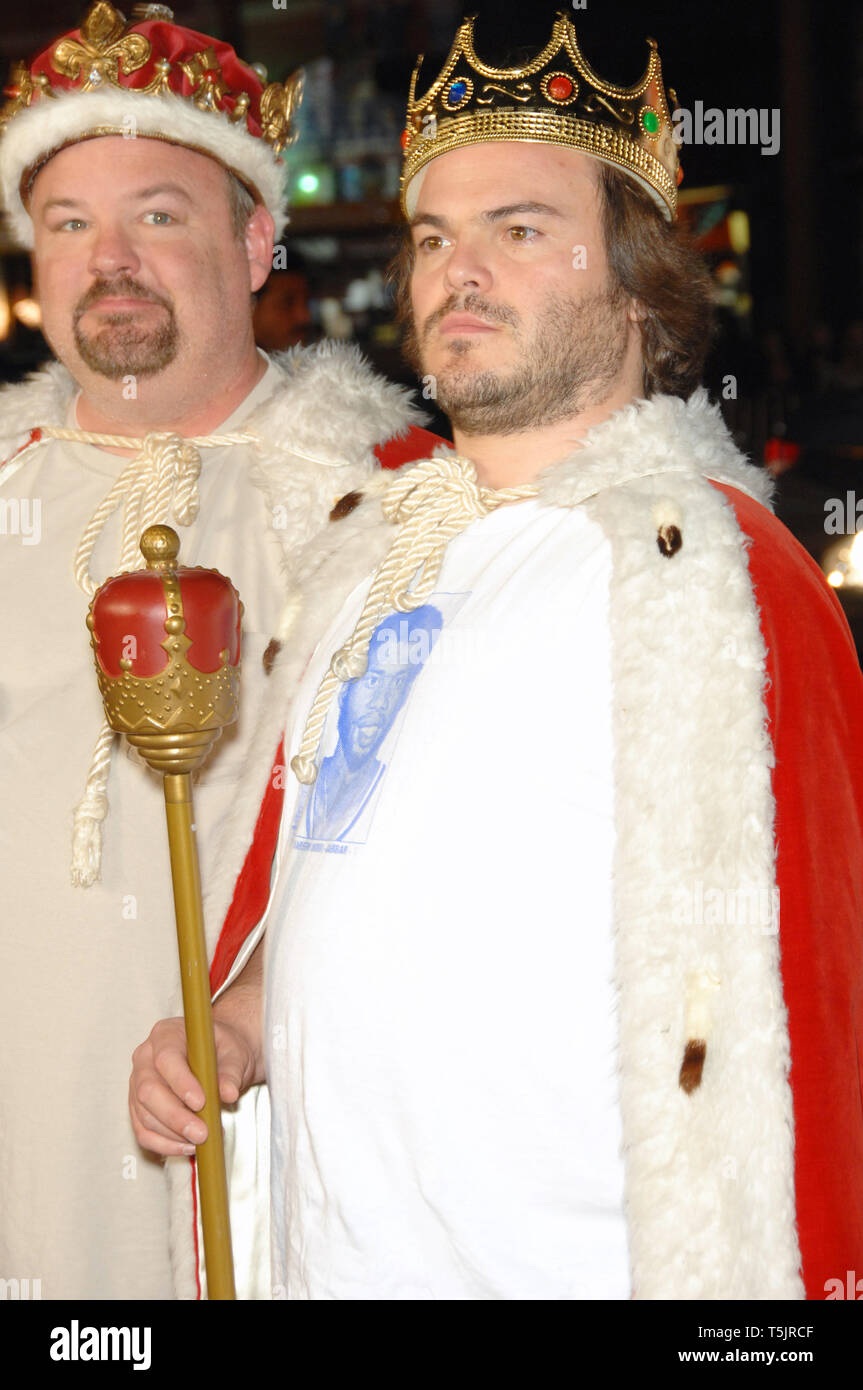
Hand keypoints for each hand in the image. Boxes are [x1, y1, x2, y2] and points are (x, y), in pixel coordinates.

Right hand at [129, 1016, 257, 1157]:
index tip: (200, 1102)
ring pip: (145, 1115)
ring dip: (173, 1134)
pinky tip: (187, 1146)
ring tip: (201, 1140)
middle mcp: (146, 1057)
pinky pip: (144, 1131)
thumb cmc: (224, 1050)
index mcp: (166, 1035)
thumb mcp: (235, 1054)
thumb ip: (231, 1072)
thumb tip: (228, 1092)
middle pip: (148, 1091)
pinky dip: (165, 1144)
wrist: (220, 1058)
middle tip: (201, 1132)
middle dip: (175, 1117)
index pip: (166, 1059)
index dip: (181, 1082)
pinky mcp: (139, 1108)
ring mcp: (138, 1083)